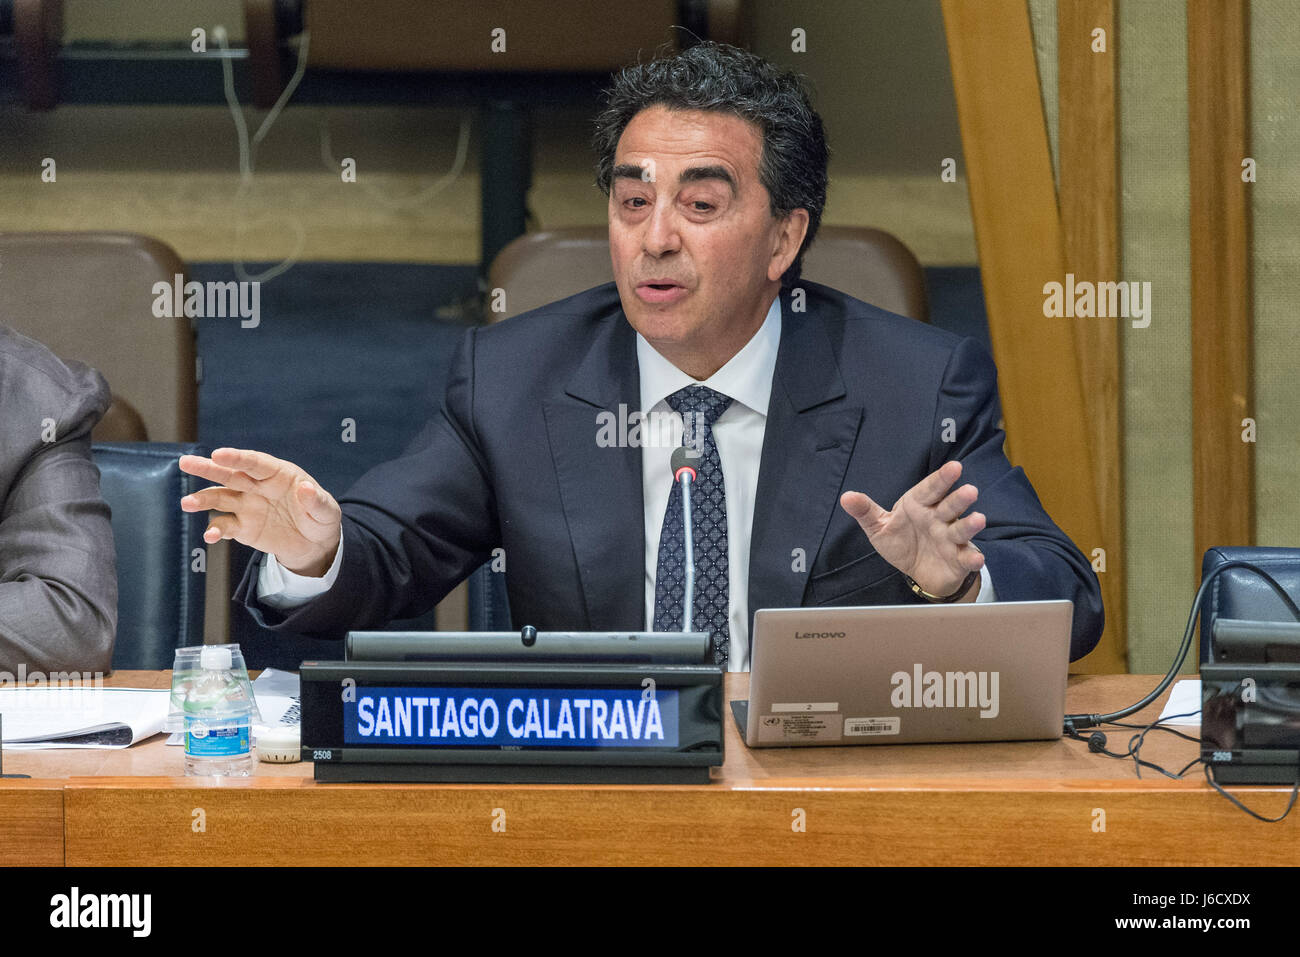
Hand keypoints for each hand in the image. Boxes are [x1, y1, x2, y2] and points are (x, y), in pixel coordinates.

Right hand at [178, 448, 341, 576]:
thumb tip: (306, 488)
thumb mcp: (327, 512)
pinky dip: (215, 530)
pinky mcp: (242, 526)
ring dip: (203, 499)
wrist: (314, 544)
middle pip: (230, 474)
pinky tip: (210, 536)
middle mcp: (257, 486)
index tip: (218, 454)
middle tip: (186, 462)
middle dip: (208, 468)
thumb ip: (317, 501)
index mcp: (278, 475)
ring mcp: (247, 505)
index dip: (237, 458)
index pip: (255, 463)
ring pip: (220, 497)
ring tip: (187, 503)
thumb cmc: (321, 519)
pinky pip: (224, 525)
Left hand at [839, 460, 984, 600]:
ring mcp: (950, 538)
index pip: (930, 489)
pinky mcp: (958, 559)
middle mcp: (938, 519)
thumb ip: (865, 511)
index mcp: (919, 505)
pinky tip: (976, 559)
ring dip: (969, 525)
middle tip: (970, 490)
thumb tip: (846, 497)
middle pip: (949, 506)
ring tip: (978, 519)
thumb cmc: (901, 541)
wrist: (918, 571)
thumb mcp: (879, 527)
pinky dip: (972, 558)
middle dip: (959, 499)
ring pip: (961, 529)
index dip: (942, 479)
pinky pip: (966, 557)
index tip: (954, 467)